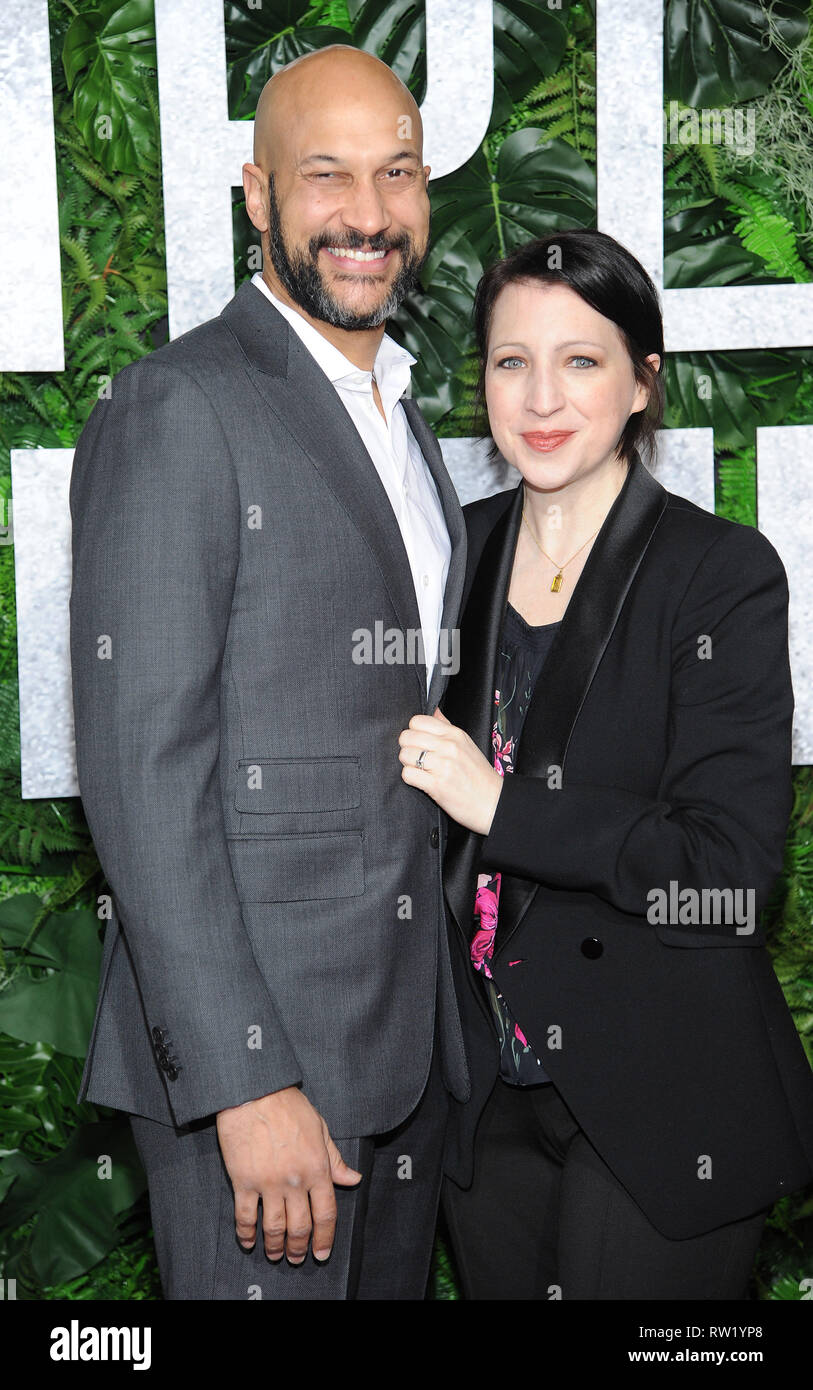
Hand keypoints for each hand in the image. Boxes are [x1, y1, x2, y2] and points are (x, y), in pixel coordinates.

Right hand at [216, 1086, 361, 1263]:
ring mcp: (268, 1183)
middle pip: (300, 1226)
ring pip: (274, 1227)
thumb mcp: (320, 1128)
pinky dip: (246, 1233)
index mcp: (317, 1167)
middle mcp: (295, 1180)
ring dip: (275, 1246)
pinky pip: (245, 1216)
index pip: (326, 1213)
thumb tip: (352, 1179)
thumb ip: (335, 1159)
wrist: (254, 1091)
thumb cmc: (288, 1105)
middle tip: (297, 1257)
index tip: (322, 1252)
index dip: (325, 1237)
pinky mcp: (243, 1181)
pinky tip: (248, 1241)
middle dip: (300, 1247)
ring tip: (275, 1254)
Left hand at [398, 707, 502, 834]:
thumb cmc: (479, 776)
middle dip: (407, 748)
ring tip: (421, 771)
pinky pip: (408, 774)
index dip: (413, 732)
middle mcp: (448, 746)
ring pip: (405, 755)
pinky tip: (422, 782)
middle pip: (407, 736)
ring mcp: (442, 765)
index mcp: (455, 734)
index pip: (417, 721)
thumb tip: (434, 711)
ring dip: (408, 764)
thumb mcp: (467, 744)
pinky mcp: (437, 785)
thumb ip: (447, 727)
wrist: (494, 803)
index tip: (419, 743)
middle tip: (417, 758)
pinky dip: (411, 779)